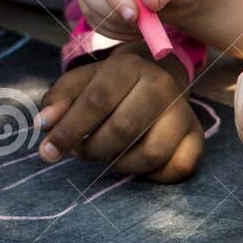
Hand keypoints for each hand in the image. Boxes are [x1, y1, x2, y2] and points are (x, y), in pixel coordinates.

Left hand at [37, 43, 202, 181]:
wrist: (156, 77)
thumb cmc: (110, 85)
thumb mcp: (80, 83)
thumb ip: (58, 100)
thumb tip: (45, 123)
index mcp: (129, 66)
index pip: (96, 102)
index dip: (69, 131)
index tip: (47, 153)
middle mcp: (161, 86)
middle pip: (124, 129)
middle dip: (94, 149)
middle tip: (83, 152)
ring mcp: (183, 112)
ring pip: (152, 154)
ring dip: (122, 165)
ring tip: (110, 156)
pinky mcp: (197, 136)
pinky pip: (177, 168)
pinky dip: (153, 175)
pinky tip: (138, 164)